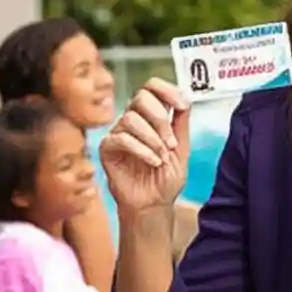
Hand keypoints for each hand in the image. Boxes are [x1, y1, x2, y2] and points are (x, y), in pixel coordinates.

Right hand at [100, 78, 190, 213]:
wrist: (154, 204)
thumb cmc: (165, 178)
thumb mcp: (182, 148)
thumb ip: (182, 122)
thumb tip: (184, 96)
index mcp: (152, 115)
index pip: (152, 87)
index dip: (167, 90)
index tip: (182, 106)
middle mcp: (133, 119)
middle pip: (141, 97)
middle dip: (160, 118)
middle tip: (171, 142)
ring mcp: (119, 132)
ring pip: (131, 117)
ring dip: (152, 138)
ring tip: (163, 156)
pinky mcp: (107, 148)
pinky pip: (121, 138)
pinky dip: (142, 149)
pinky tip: (153, 161)